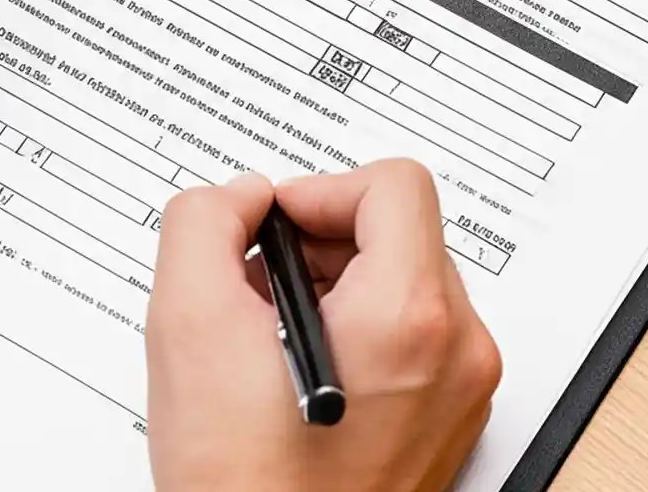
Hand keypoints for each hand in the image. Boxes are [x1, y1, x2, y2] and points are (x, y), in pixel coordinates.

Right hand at [147, 160, 500, 491]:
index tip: (274, 228)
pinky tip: (300, 372)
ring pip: (405, 283)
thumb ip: (202, 225)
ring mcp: (460, 388)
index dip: (319, 190)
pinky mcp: (449, 417)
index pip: (394, 185)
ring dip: (335, 289)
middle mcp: (456, 350)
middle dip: (320, 245)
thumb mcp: (187, 326)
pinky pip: (413, 336)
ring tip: (272, 340)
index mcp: (409, 318)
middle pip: (400, 232)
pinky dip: (357, 333)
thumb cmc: (243, 485)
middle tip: (258, 290)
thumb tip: (239, 198)